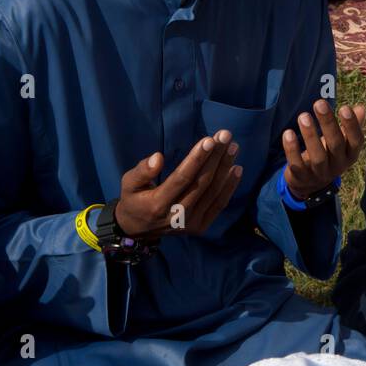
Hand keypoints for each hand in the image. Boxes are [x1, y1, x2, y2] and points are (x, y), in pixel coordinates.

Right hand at [114, 131, 241, 238]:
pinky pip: (219, 204)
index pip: (182, 178)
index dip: (197, 159)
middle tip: (225, 135)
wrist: (139, 230)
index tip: (209, 140)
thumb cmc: (134, 199)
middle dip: (216, 157)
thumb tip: (158, 157)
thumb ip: (142, 171)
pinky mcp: (201, 227)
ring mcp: (191, 224)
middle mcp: (177, 217)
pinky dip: (229, 186)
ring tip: (233, 147)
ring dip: (225, 168)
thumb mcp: (129, 183)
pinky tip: (236, 168)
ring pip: (213, 192)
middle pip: (202, 183)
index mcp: (157, 205)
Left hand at [281, 99, 365, 198]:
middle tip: (319, 103)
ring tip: (303, 116)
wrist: (311, 184)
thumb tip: (360, 108)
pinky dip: (292, 150)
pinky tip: (288, 133)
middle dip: (328, 123)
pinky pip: (297, 165)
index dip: (351, 125)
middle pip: (335, 144)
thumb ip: (350, 126)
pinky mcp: (302, 178)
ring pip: (317, 156)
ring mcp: (320, 173)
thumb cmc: (329, 155)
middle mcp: (338, 165)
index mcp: (350, 155)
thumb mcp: (341, 142)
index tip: (344, 108)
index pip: (356, 140)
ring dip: (310, 135)